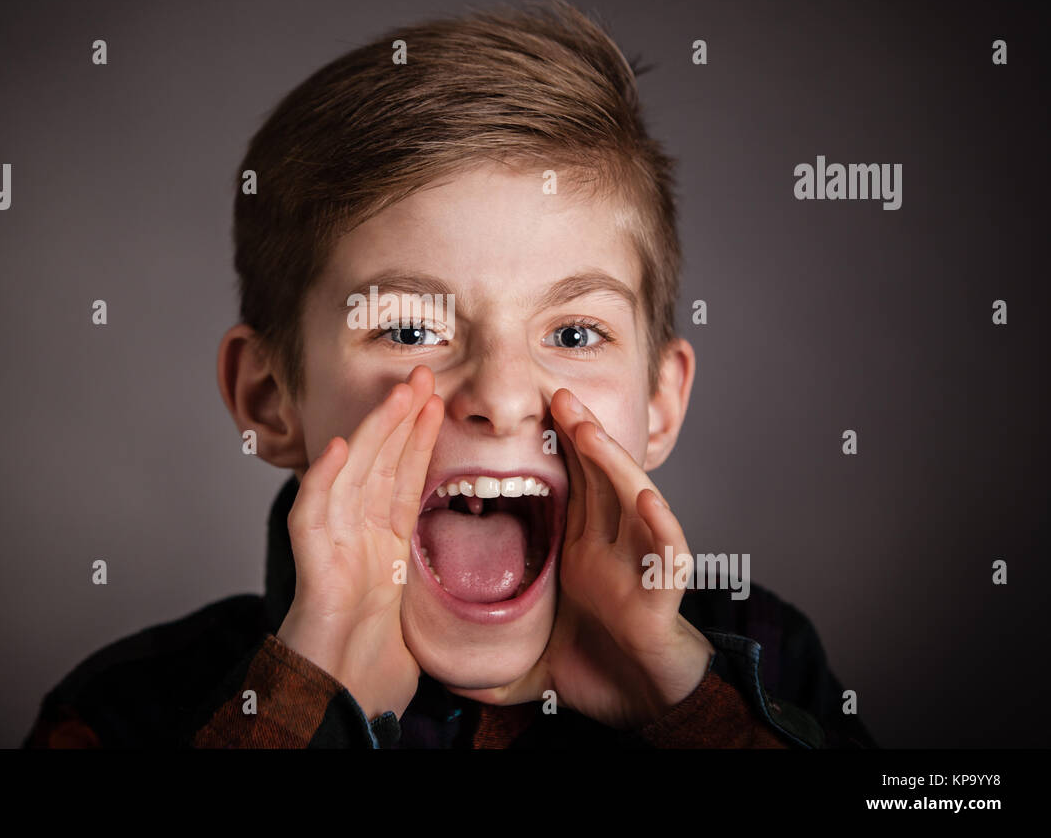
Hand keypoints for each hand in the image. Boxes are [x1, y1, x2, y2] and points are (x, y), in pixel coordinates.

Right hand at [275, 365, 443, 719]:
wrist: (341, 707)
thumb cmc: (374, 673)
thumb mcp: (423, 619)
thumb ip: (438, 589)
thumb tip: (480, 574)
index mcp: (383, 549)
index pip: (402, 481)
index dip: (418, 440)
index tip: (437, 402)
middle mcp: (356, 540)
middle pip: (379, 468)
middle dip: (401, 420)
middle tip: (424, 376)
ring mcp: (331, 549)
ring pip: (351, 478)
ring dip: (374, 433)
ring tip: (401, 394)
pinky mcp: (313, 569)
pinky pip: (313, 516)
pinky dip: (325, 480)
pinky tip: (343, 446)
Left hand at [458, 388, 712, 729]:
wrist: (645, 709)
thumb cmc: (594, 674)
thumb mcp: (526, 659)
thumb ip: (487, 656)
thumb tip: (436, 667)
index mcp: (581, 555)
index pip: (571, 491)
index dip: (556, 452)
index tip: (532, 414)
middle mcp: (612, 552)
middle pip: (600, 481)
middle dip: (582, 438)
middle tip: (557, 396)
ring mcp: (638, 570)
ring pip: (633, 502)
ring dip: (614, 464)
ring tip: (590, 432)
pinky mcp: (662, 598)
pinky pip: (668, 553)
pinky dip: (661, 525)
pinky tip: (647, 498)